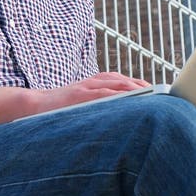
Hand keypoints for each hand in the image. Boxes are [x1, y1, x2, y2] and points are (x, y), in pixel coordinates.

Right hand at [30, 72, 150, 115]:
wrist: (33, 106)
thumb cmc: (60, 109)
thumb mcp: (82, 103)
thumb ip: (100, 105)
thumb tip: (121, 116)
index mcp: (95, 83)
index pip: (123, 81)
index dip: (141, 85)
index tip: (158, 92)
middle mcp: (93, 82)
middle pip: (124, 80)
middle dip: (143, 86)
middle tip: (162, 94)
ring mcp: (86, 87)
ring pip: (116, 83)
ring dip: (135, 88)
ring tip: (152, 94)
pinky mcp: (79, 95)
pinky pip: (102, 93)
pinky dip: (117, 94)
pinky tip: (130, 98)